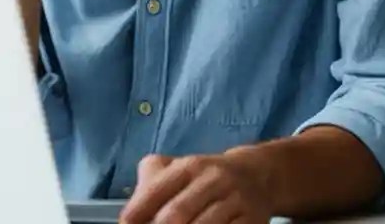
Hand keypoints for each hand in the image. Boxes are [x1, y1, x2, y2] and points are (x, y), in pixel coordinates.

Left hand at [120, 152, 274, 223]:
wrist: (256, 175)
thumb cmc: (204, 177)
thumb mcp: (176, 170)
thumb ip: (151, 185)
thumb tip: (128, 218)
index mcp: (188, 167)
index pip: (156, 190)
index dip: (136, 212)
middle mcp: (212, 180)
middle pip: (177, 213)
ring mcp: (234, 200)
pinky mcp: (252, 219)